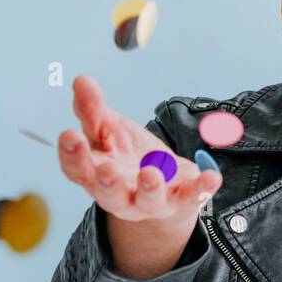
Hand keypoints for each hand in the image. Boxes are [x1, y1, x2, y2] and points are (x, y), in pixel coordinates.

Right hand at [57, 76, 221, 223]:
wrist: (162, 187)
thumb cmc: (127, 155)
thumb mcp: (109, 129)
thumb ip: (94, 109)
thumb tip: (81, 80)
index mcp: (96, 173)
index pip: (77, 168)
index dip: (71, 154)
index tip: (69, 134)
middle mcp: (120, 194)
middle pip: (108, 193)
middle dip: (107, 182)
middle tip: (106, 169)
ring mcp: (151, 201)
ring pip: (147, 200)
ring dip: (149, 188)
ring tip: (151, 173)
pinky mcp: (180, 200)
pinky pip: (191, 197)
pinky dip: (201, 189)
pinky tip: (212, 177)